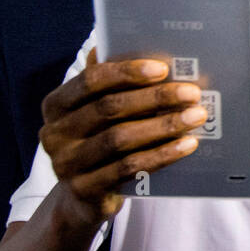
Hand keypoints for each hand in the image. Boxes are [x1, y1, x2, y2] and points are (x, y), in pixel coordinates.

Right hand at [38, 48, 205, 226]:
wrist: (84, 198)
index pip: (90, 81)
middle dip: (155, 98)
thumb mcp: (100, 114)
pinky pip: (128, 169)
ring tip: (196, 116)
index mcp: (56, 105)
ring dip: (163, 126)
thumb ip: (115, 87)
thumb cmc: (99, 142)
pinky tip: (187, 145)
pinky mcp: (84, 189)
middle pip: (109, 109)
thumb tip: (152, 52)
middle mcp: (53, 133)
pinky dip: (161, 155)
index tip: (163, 68)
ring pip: (120, 139)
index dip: (127, 72)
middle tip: (192, 93)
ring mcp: (65, 164)